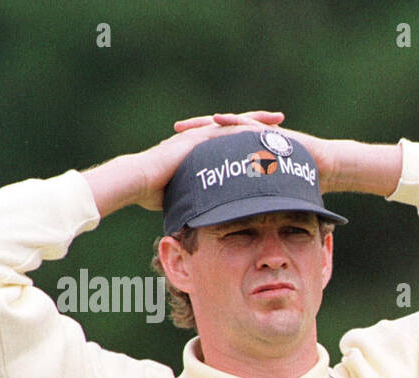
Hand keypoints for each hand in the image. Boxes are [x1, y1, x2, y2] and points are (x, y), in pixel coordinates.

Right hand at [83, 110, 285, 217]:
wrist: (138, 181)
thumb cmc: (154, 191)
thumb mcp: (186, 194)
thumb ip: (200, 198)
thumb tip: (207, 216)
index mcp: (202, 149)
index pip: (231, 139)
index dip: (250, 137)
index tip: (269, 137)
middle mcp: (202, 138)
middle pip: (236, 126)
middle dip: (259, 123)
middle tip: (280, 120)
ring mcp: (198, 137)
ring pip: (233, 124)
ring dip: (255, 122)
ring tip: (276, 120)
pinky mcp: (195, 140)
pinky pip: (222, 133)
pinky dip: (241, 131)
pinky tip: (258, 130)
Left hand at [177, 117, 401, 196]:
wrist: (328, 166)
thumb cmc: (302, 184)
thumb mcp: (273, 200)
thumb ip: (259, 210)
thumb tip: (248, 237)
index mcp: (246, 158)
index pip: (214, 155)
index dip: (193, 159)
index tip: (171, 165)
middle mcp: (248, 144)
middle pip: (213, 138)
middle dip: (191, 139)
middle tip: (168, 141)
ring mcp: (258, 135)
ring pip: (227, 127)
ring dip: (205, 126)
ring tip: (186, 128)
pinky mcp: (271, 131)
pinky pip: (249, 125)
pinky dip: (234, 123)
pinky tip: (218, 120)